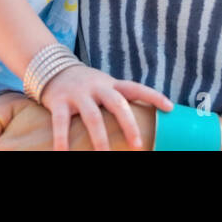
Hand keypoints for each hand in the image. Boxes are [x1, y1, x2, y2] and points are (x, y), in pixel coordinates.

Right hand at [38, 65, 171, 150]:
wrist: (51, 66)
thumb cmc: (85, 85)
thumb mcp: (104, 86)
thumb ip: (118, 99)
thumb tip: (144, 120)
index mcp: (111, 85)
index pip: (136, 88)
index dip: (153, 96)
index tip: (169, 107)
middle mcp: (96, 87)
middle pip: (117, 104)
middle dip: (129, 125)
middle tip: (137, 145)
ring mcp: (78, 94)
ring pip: (92, 116)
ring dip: (99, 138)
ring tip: (104, 155)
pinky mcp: (59, 101)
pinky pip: (61, 122)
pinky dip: (62, 139)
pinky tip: (62, 152)